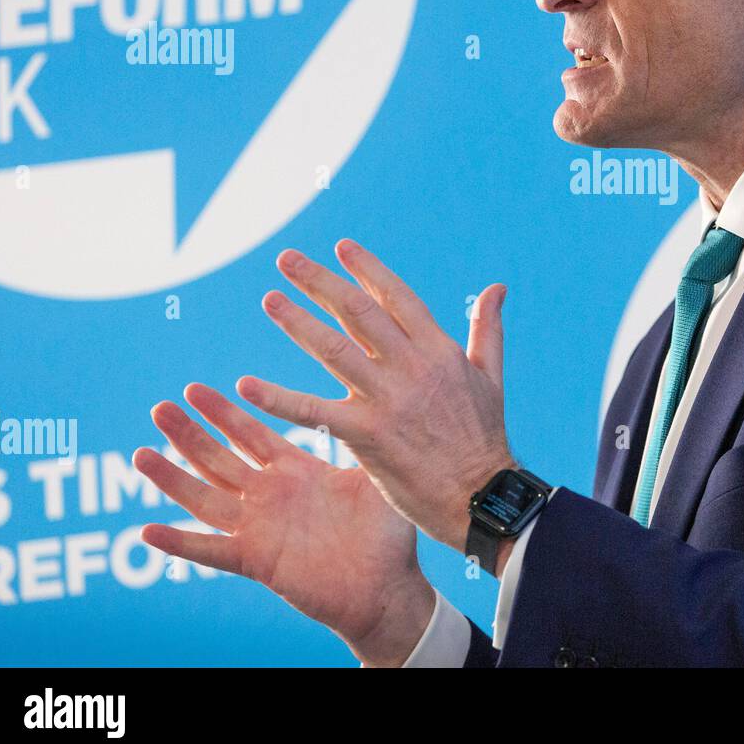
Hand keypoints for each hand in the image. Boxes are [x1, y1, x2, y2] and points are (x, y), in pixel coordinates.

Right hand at [135, 383, 435, 666]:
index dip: (223, 413)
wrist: (387, 588)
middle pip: (220, 459)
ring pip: (206, 499)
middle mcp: (272, 496)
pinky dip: (181, 543)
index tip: (194, 389)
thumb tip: (372, 398)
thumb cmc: (388, 534)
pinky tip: (149, 530)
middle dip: (189, 434)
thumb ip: (365, 441)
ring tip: (141, 454)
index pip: (251, 434)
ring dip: (172, 479)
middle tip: (159, 407)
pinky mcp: (257, 561)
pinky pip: (213, 551)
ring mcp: (260, 528)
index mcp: (297, 472)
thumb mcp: (375, 477)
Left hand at [237, 240, 516, 553]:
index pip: (397, 297)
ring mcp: (387, 399)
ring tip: (270, 299)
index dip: (367, 270)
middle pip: (358, 312)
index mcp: (440, 350)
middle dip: (320, 281)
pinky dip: (277, 397)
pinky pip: (313, 411)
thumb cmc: (485, 437)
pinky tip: (246, 385)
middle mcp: (411, 367)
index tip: (341, 247)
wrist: (479, 495)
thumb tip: (497, 287)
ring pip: (333, 349)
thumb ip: (487, 328)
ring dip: (297, 321)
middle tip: (287, 259)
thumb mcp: (491, 376)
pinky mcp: (366, 434)